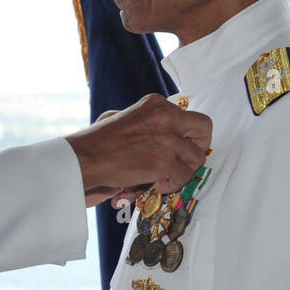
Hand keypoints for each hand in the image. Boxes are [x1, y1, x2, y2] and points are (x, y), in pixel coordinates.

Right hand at [65, 94, 211, 207]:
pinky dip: (172, 185)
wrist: (86, 158)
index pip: (189, 116)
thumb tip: (162, 134)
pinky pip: (183, 177)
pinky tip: (155, 185)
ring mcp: (168, 139)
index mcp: (156, 104)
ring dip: (183, 171)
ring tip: (164, 178)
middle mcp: (166, 116)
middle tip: (186, 162)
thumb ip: (146, 122)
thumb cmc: (99, 142)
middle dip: (198, 148)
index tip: (183, 147)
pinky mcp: (165, 162)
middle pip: (204, 129)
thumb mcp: (123, 117)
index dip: (190, 135)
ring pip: (196, 158)